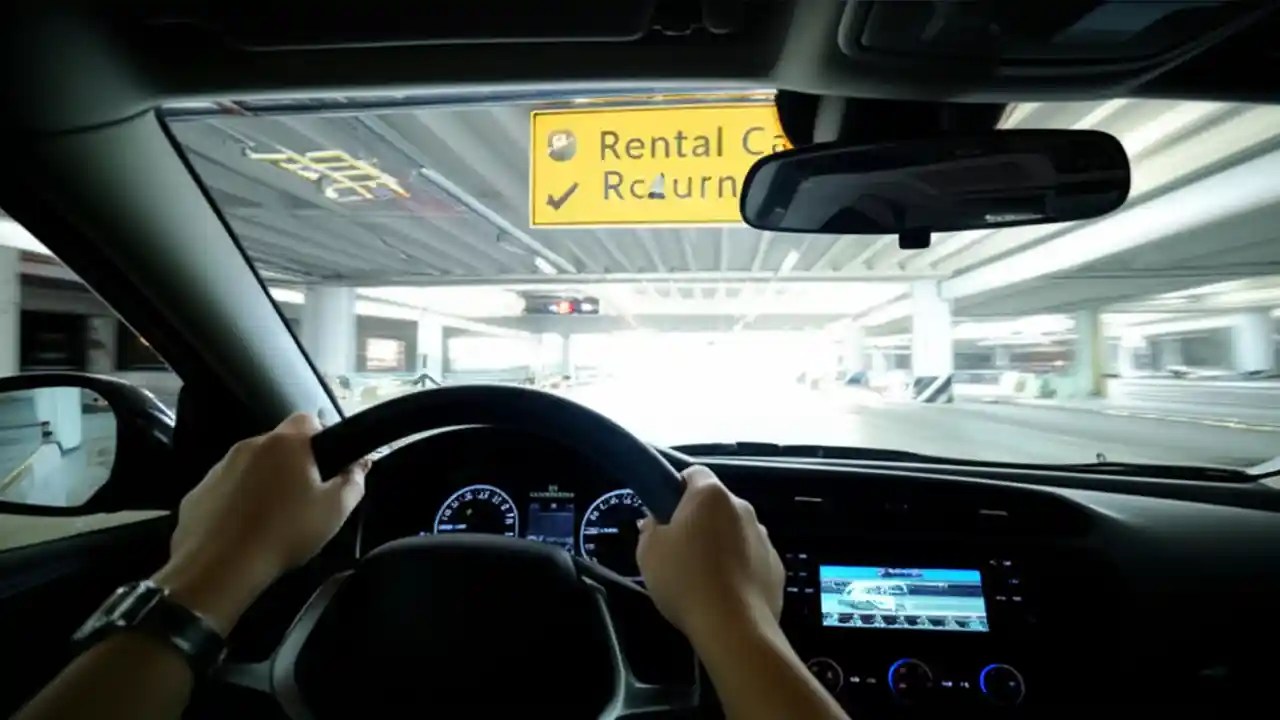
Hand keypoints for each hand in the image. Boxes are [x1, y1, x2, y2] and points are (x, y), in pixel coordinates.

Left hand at [152, 413, 367, 633]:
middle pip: (278, 444)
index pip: (309, 418)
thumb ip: (353, 481)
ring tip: (272, 518)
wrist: (219, 568)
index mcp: (285, 444)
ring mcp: (218, 467)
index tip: (327, 466)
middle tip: (305, 497)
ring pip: (251, 466)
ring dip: (264, 481)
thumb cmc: (285, 533)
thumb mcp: (335, 510)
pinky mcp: (196, 492)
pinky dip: (237, 501)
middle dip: (292, 463)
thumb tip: (361, 464)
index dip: (322, 437)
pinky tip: (243, 529)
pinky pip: (225, 488)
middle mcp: (249, 445)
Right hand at [636, 466, 784, 643]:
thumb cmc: (685, 580)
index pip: (694, 473)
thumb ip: (649, 528)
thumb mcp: (648, 553)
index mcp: (711, 495)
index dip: (676, 490)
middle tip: (677, 549)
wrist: (734, 627)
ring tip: (702, 577)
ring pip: (735, 531)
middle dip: (698, 521)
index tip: (665, 515)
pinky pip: (751, 557)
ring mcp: (764, 537)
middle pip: (716, 505)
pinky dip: (739, 567)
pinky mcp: (777, 565)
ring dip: (720, 544)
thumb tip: (655, 522)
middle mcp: (743, 508)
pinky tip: (724, 592)